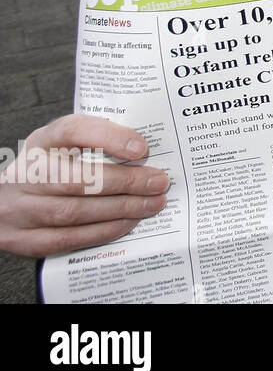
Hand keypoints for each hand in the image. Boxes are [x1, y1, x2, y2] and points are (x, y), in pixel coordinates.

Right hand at [0, 115, 169, 258]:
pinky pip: (67, 238)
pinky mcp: (21, 239)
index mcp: (41, 142)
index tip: (141, 148)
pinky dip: (102, 232)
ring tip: (152, 204)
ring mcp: (19, 208)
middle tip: (159, 182)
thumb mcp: (63, 148)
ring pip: (74, 211)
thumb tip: (144, 153)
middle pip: (79, 178)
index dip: (108, 137)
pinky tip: (127, 223)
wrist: (2, 201)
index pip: (72, 130)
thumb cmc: (46, 169)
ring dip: (120, 209)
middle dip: (126, 183)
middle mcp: (26, 174)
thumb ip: (96, 145)